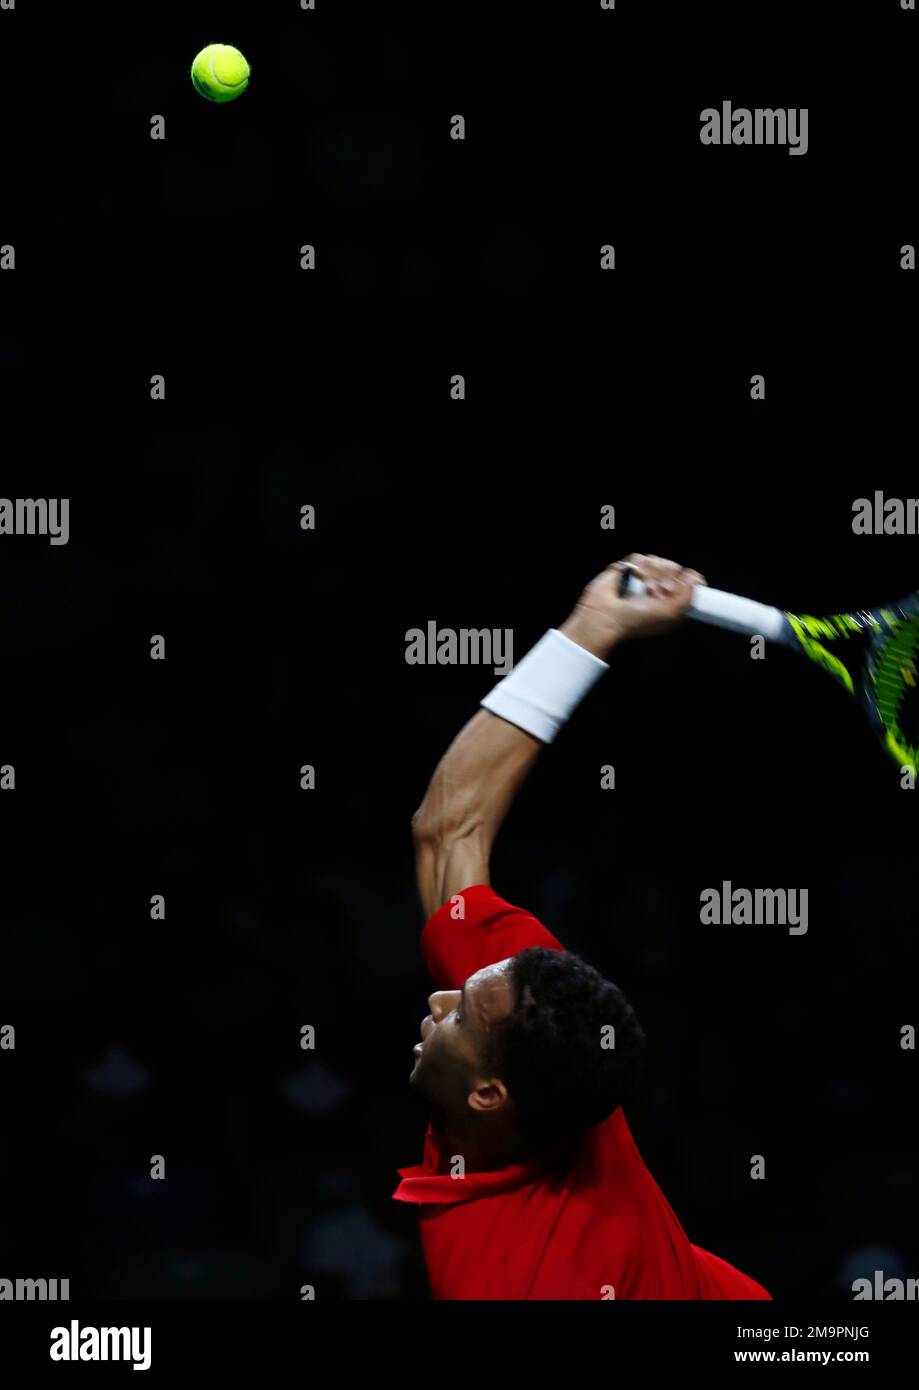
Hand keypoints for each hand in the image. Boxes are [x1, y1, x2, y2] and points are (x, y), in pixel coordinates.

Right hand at [559, 554, 706, 657]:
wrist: (606, 617)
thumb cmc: (635, 621)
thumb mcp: (670, 614)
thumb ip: (688, 596)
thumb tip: (694, 577)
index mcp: (672, 601)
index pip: (691, 580)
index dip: (687, 581)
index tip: (677, 589)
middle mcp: (660, 588)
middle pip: (675, 567)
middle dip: (666, 579)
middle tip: (656, 593)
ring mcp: (644, 578)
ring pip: (658, 560)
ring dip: (651, 575)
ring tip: (643, 590)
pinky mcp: (629, 569)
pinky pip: (642, 557)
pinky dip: (639, 568)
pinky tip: (634, 579)